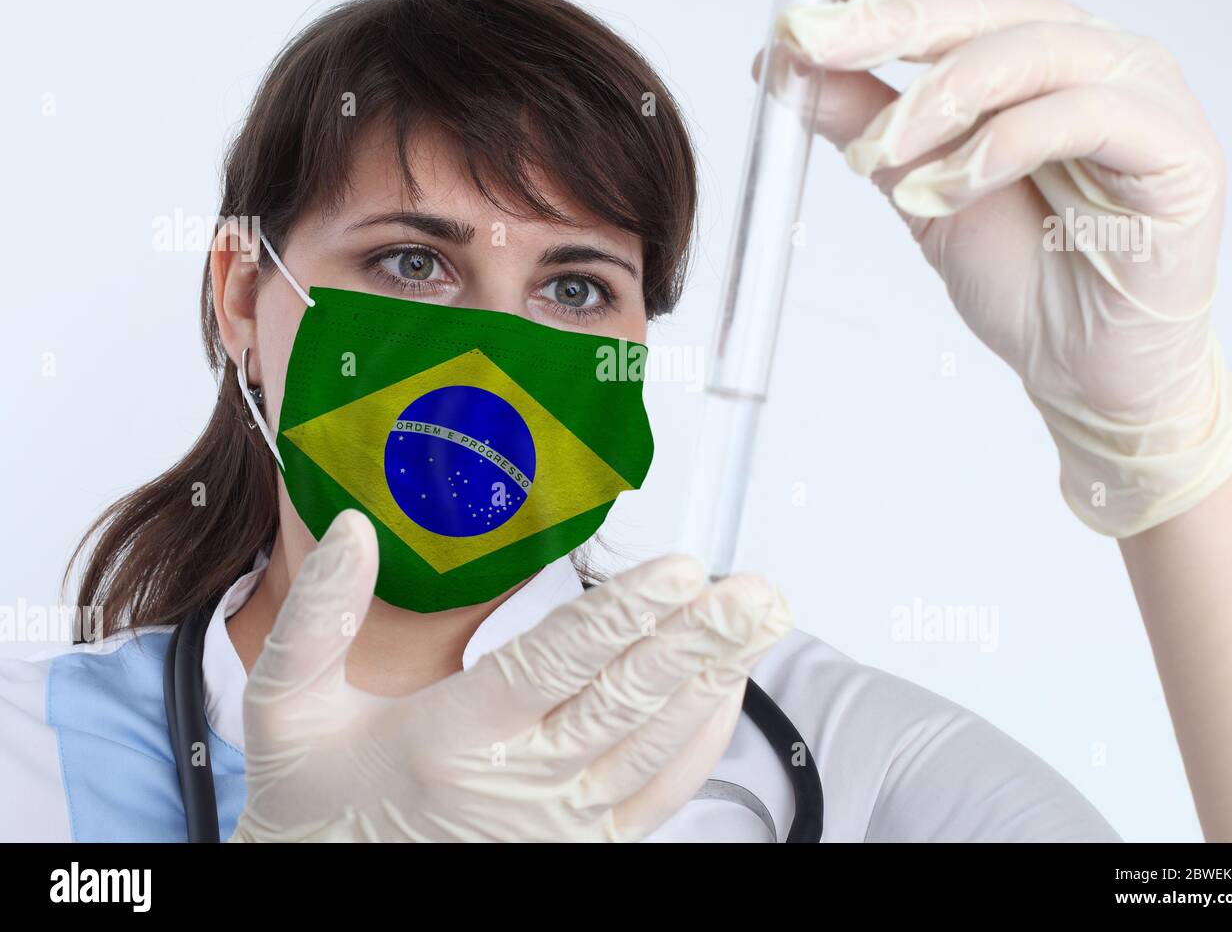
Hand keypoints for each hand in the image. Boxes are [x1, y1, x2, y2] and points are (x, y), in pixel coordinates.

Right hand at [229, 510, 791, 841]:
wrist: (319, 887)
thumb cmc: (310, 799)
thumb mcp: (288, 708)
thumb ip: (316, 618)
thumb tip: (352, 530)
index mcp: (448, 738)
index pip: (552, 663)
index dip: (620, 614)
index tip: (675, 569)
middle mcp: (515, 785)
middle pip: (624, 700)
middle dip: (696, 638)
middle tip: (752, 590)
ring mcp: (555, 826)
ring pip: (653, 745)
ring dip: (711, 678)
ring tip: (756, 623)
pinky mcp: (578, 852)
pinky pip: (657, 798)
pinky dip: (700, 744)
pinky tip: (725, 691)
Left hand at [746, 0, 1231, 536]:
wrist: (1082, 367)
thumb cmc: (1021, 275)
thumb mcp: (915, 189)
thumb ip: (863, 121)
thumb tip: (781, 63)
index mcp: (1023, 47)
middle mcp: (1082, 49)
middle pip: (973, 3)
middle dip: (876, 17)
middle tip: (802, 39)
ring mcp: (1136, 87)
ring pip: (1022, 49)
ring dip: (930, 101)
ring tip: (874, 157)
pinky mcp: (1173, 144)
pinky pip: (1075, 116)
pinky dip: (992, 151)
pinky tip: (936, 194)